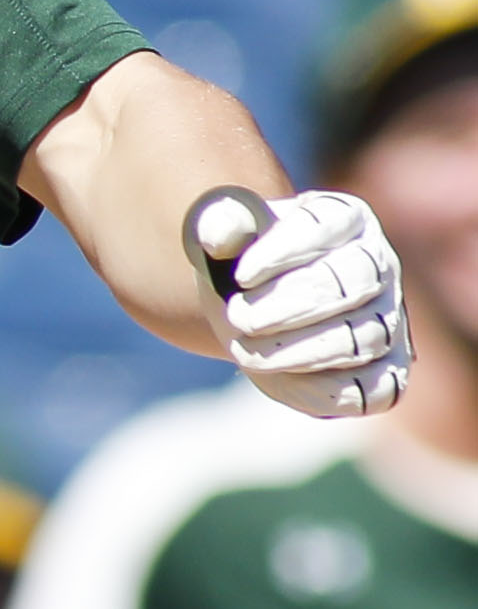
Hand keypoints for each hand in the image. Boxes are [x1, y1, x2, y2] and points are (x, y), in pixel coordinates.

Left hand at [192, 188, 408, 417]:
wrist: (256, 310)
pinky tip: (275, 377)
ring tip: (244, 350)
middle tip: (240, 317)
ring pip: (359, 340)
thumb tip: (220, 232)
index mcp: (345, 218)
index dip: (282, 251)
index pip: (325, 223)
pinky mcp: (386, 370)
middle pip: (348, 283)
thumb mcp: (228, 238)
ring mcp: (389, 320)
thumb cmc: (246, 266)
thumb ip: (218, 225)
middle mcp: (377, 266)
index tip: (241, 277)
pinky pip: (370, 389)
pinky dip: (320, 389)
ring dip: (296, 351)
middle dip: (287, 306)